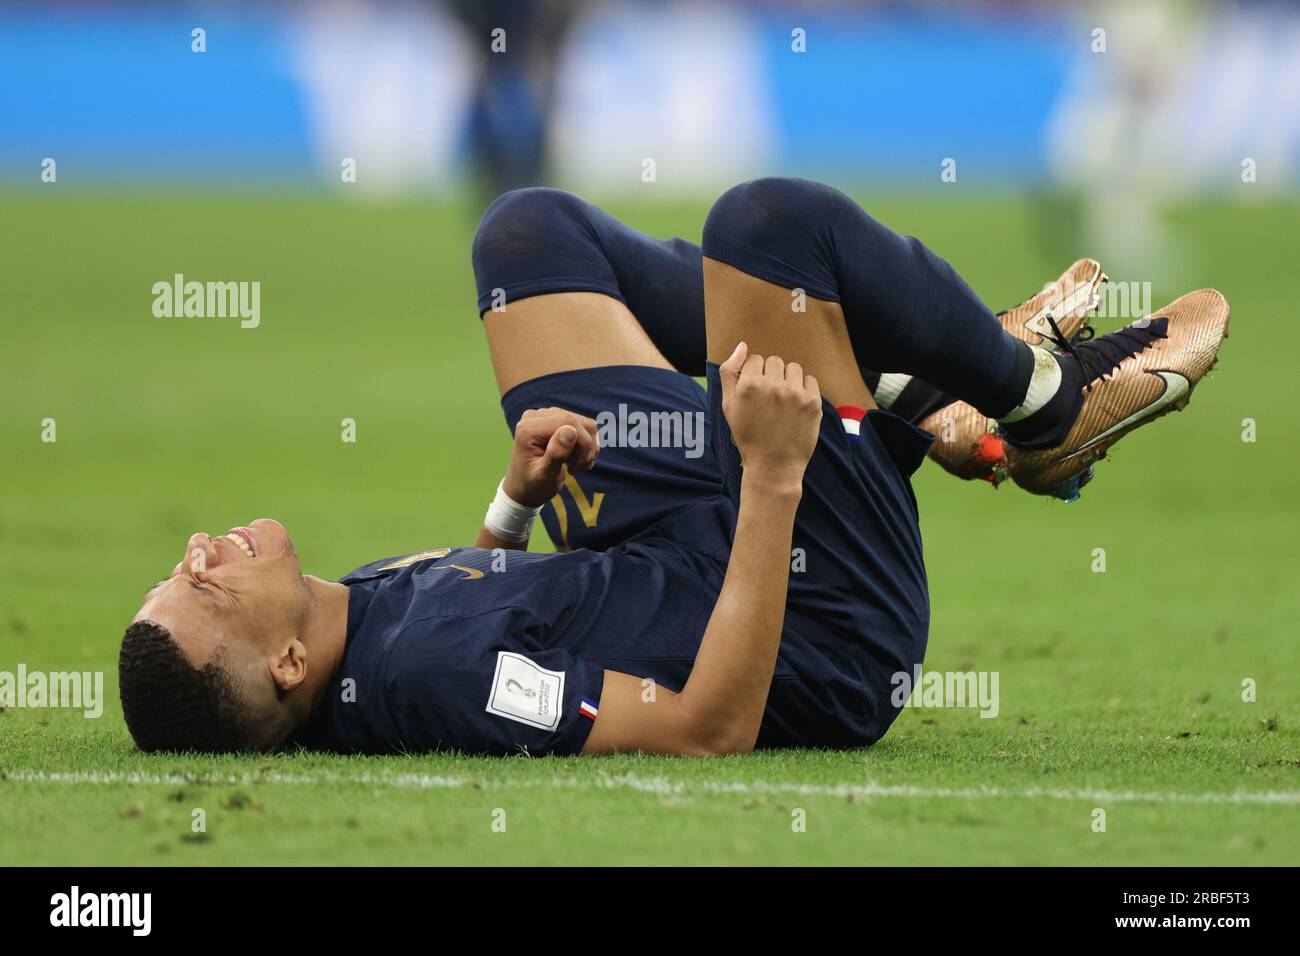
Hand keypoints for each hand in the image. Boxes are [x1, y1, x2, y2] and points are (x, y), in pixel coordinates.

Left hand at [503, 407, 599, 507]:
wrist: (524, 488)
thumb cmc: (532, 486)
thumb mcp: (544, 476)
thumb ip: (556, 454)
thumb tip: (570, 430)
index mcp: (529, 428)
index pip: (568, 422)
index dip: (583, 443)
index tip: (580, 466)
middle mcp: (535, 416)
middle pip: (577, 421)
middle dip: (585, 447)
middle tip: (577, 468)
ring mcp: (546, 416)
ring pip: (584, 424)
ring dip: (587, 448)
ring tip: (576, 465)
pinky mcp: (556, 419)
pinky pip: (583, 426)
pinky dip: (586, 445)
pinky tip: (576, 459)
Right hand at [718, 342, 821, 487]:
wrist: (773, 465)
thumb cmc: (748, 435)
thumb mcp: (728, 406)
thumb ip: (729, 373)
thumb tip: (742, 346)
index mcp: (749, 385)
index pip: (755, 359)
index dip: (755, 376)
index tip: (756, 394)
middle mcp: (773, 386)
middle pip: (775, 361)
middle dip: (772, 376)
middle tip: (769, 400)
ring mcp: (795, 394)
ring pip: (793, 368)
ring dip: (788, 380)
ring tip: (783, 402)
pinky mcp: (813, 402)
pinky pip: (810, 379)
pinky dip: (804, 389)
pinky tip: (795, 406)